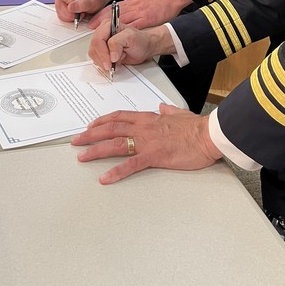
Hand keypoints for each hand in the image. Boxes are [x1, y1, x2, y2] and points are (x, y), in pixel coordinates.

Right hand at [53, 0, 112, 22]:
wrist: (98, 2)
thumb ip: (82, 3)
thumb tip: (70, 7)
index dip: (66, 0)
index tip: (75, 5)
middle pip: (58, 5)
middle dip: (70, 12)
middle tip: (81, 12)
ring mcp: (62, 2)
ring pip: (60, 13)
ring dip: (71, 16)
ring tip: (81, 13)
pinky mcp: (63, 10)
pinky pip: (62, 17)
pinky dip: (70, 19)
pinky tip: (78, 16)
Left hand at [72, 104, 222, 183]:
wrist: (208, 134)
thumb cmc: (197, 126)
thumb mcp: (180, 113)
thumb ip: (168, 110)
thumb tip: (162, 107)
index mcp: (149, 118)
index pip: (119, 117)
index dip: (102, 121)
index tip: (90, 125)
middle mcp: (144, 128)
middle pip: (111, 128)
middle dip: (90, 134)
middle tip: (76, 141)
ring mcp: (147, 141)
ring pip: (115, 144)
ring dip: (95, 150)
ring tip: (81, 157)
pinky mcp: (154, 156)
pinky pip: (130, 164)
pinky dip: (116, 172)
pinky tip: (104, 178)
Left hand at [88, 0, 191, 29]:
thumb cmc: (158, 0)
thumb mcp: (141, 1)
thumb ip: (131, 7)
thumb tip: (121, 13)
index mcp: (131, 2)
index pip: (112, 8)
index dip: (100, 15)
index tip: (92, 21)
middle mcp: (133, 7)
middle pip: (113, 13)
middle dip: (100, 20)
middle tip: (91, 27)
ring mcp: (140, 12)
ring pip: (121, 19)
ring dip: (110, 26)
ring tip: (101, 33)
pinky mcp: (147, 19)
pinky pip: (134, 25)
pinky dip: (125, 31)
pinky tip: (120, 36)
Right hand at [88, 20, 174, 70]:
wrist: (144, 47)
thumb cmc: (139, 40)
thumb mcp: (130, 37)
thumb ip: (118, 43)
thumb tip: (111, 55)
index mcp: (107, 25)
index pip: (98, 39)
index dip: (103, 52)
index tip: (110, 61)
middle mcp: (102, 32)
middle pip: (94, 48)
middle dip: (103, 59)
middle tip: (112, 65)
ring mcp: (101, 42)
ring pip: (94, 55)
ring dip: (104, 62)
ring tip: (117, 61)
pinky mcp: (102, 51)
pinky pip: (97, 60)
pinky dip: (105, 64)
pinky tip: (114, 62)